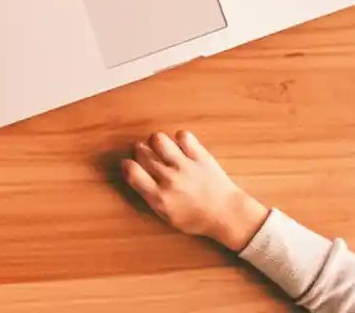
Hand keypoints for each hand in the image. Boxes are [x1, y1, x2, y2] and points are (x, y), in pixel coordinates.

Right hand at [121, 131, 269, 251]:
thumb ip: (151, 196)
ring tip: (162, 147)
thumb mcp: (168, 216)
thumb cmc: (196, 218)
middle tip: (147, 155)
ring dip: (157, 141)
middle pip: (143, 152)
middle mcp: (169, 179)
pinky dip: (180, 139)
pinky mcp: (200, 155)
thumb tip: (135, 175)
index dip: (127, 165)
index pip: (132, 172)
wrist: (227, 214)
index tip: (130, 164)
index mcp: (159, 197)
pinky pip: (183, 136)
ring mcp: (185, 165)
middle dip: (141, 151)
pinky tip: (182, 147)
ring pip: (159, 139)